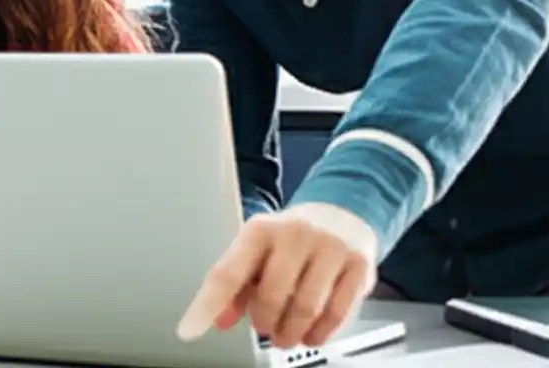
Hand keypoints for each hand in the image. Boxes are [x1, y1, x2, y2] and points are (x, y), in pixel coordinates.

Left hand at [177, 203, 377, 348]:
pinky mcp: (359, 266)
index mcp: (259, 230)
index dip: (207, 306)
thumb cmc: (292, 238)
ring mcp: (330, 248)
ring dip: (290, 332)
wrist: (343, 213)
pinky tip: (311, 333)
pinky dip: (319, 333)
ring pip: (305, 308)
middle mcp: (295, 233)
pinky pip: (337, 314)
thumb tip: (219, 319)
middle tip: (263, 327)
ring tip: (285, 335)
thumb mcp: (258, 250)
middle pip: (270, 296)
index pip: (227, 273)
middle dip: (263, 322)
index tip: (189, 330)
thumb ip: (236, 285)